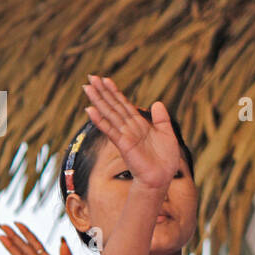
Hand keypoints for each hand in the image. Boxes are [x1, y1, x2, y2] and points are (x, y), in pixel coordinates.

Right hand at [82, 75, 179, 189]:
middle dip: (102, 91)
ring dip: (98, 101)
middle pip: (113, 106)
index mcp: (139, 124)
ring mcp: (125, 135)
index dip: (115, 91)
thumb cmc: (165, 159)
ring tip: (87, 88)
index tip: (105, 79)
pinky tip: (90, 110)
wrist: (162, 177)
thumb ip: (162, 118)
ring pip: (109, 114)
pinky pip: (110, 130)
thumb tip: (157, 102)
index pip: (124, 104)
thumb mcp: (167, 134)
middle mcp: (129, 128)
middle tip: (90, 77)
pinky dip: (100, 120)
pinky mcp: (124, 145)